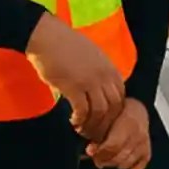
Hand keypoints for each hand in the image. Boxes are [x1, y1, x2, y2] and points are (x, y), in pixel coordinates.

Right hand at [25, 12, 124, 140]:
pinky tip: (73, 121)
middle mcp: (104, 75)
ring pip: (100, 112)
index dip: (114, 113)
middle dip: (105, 123)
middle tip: (95, 131)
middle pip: (114, 108)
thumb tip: (95, 92)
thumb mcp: (90, 56)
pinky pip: (83, 111)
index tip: (104, 121)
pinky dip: (79, 120)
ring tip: (82, 129)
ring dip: (92, 124)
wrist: (46, 36)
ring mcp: (90, 81)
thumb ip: (97, 73)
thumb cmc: (64, 44)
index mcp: (109, 68)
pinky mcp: (74, 86)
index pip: (121, 98)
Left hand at [85, 97, 150, 168]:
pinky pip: (136, 168)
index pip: (113, 145)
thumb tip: (90, 150)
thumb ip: (98, 131)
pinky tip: (119, 159)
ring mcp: (144, 145)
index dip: (99, 151)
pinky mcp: (147, 152)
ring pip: (126, 164)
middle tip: (96, 157)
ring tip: (105, 157)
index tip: (90, 151)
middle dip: (104, 159)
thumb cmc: (117, 112)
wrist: (137, 109)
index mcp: (128, 123)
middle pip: (119, 157)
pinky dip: (126, 167)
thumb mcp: (106, 115)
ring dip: (113, 163)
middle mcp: (138, 135)